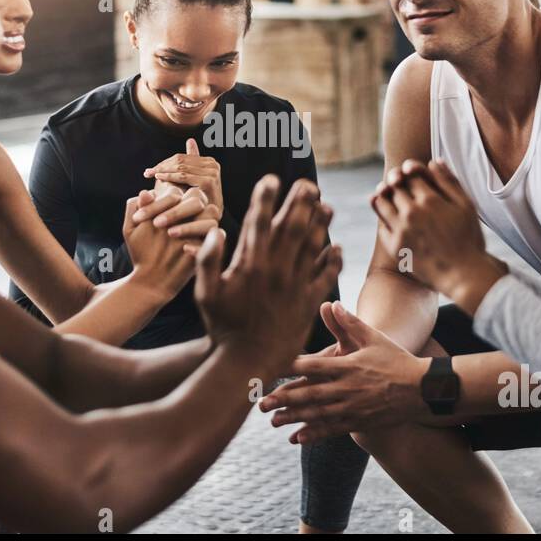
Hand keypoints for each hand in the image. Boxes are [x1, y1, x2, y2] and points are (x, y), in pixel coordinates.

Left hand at [123, 187, 220, 298]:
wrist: (150, 278)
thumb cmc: (142, 251)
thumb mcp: (132, 229)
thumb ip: (136, 208)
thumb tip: (144, 192)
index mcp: (174, 205)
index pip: (174, 193)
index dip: (156, 203)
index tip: (137, 219)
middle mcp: (191, 213)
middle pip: (196, 198)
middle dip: (176, 210)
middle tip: (157, 224)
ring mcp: (202, 228)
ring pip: (211, 213)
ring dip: (191, 224)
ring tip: (171, 234)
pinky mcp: (209, 244)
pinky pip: (218, 236)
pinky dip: (202, 241)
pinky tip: (185, 249)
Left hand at [144, 138, 223, 215]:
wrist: (212, 218)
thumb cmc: (202, 200)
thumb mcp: (197, 179)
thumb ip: (193, 161)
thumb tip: (190, 140)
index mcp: (210, 161)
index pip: (182, 158)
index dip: (165, 162)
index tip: (151, 169)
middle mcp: (212, 164)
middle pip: (180, 161)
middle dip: (162, 166)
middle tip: (147, 172)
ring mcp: (211, 173)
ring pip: (180, 167)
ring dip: (163, 170)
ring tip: (150, 174)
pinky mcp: (208, 181)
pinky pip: (183, 176)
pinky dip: (169, 176)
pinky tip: (159, 179)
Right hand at [194, 176, 341, 363]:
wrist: (246, 362)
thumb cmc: (222, 327)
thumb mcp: (204, 293)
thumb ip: (208, 260)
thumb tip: (216, 230)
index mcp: (249, 263)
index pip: (258, 221)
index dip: (265, 197)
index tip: (271, 178)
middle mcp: (275, 269)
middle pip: (291, 226)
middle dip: (300, 202)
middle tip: (308, 184)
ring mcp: (294, 284)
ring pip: (312, 246)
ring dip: (320, 223)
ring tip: (326, 206)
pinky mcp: (309, 301)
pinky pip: (325, 275)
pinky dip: (332, 259)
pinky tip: (336, 247)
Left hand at [258, 302, 428, 443]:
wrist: (422, 390)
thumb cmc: (397, 360)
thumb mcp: (374, 338)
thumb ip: (349, 323)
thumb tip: (331, 303)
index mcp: (347, 365)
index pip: (311, 366)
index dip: (287, 367)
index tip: (267, 368)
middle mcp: (346, 388)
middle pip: (308, 394)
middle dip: (282, 398)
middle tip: (260, 403)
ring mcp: (352, 408)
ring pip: (316, 414)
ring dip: (292, 418)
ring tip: (272, 421)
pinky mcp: (358, 421)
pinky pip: (331, 430)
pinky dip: (313, 434)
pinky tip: (297, 438)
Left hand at [372, 159, 494, 298]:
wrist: (463, 274)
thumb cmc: (468, 239)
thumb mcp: (466, 206)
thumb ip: (449, 182)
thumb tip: (434, 161)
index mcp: (429, 199)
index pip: (411, 174)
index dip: (410, 169)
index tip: (410, 171)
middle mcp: (411, 212)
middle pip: (394, 186)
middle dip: (395, 179)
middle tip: (397, 179)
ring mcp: (400, 230)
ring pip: (381, 202)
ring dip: (383, 193)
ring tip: (387, 192)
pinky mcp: (394, 246)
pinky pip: (382, 225)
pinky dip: (383, 217)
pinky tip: (388, 215)